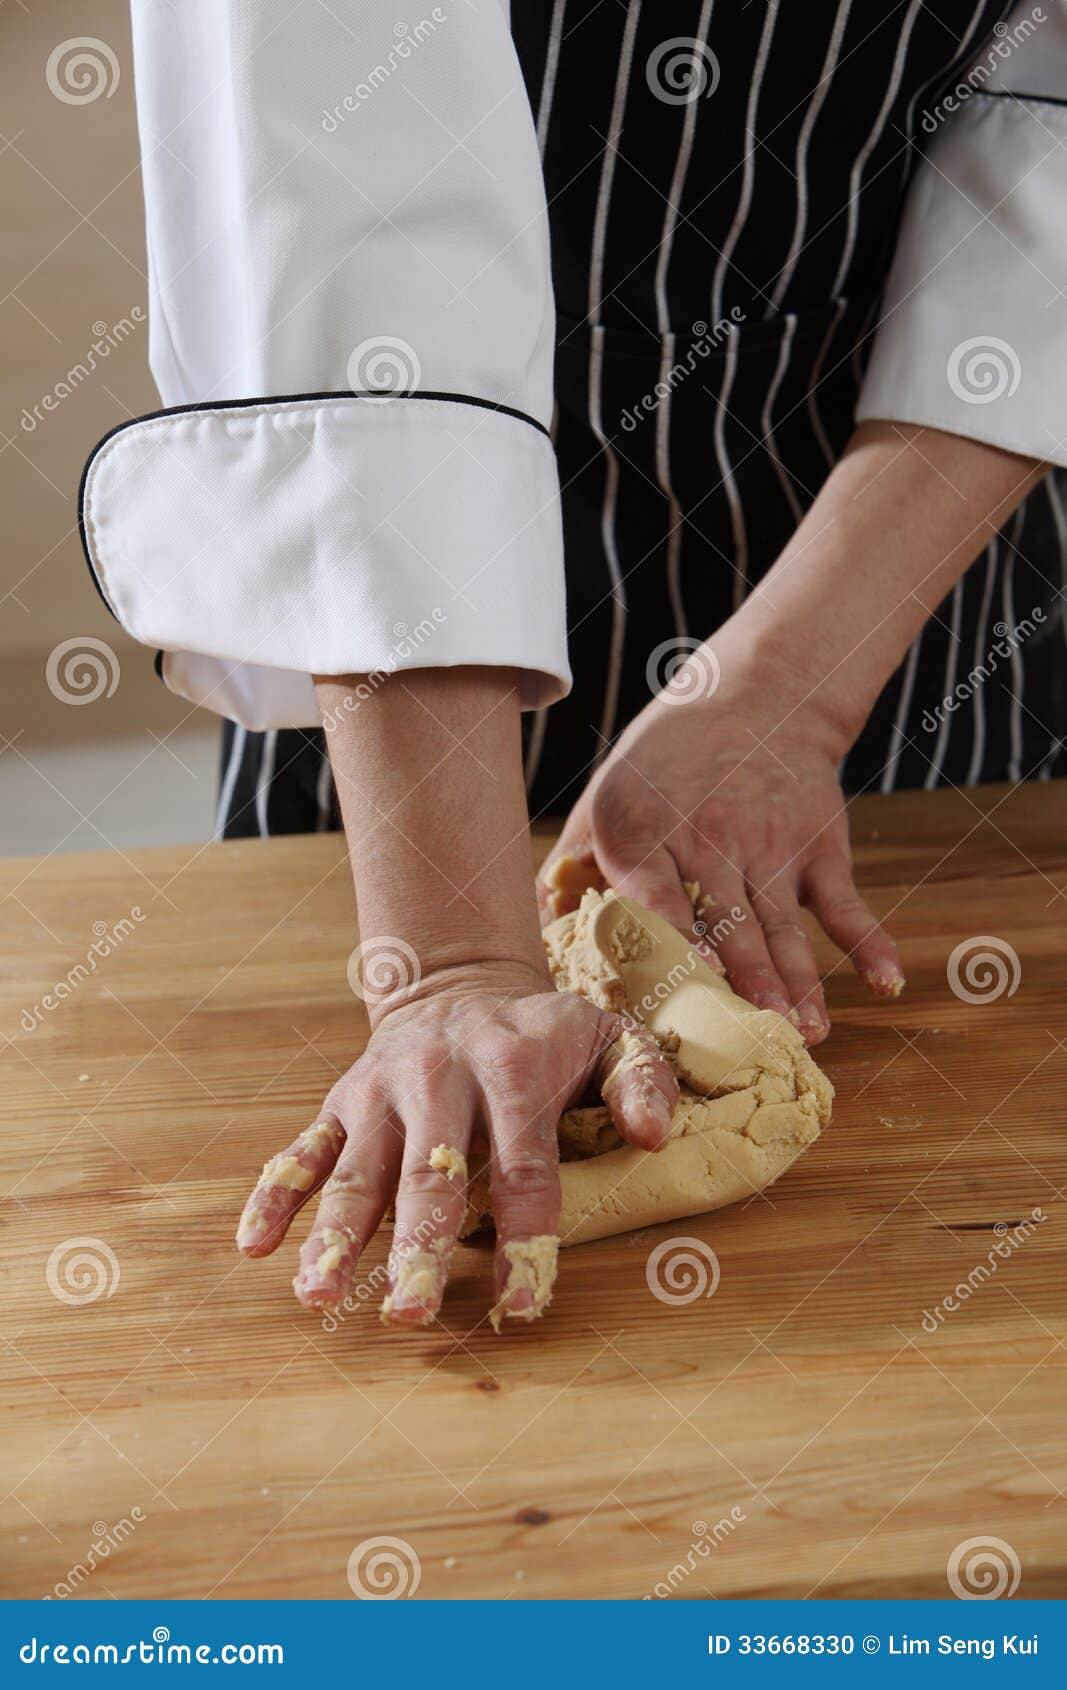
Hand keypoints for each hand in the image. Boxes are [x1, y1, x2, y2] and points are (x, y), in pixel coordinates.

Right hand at [235, 960, 677, 1326]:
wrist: (458, 984)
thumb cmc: (544, 1036)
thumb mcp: (609, 1034)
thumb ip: (641, 1078)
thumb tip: (655, 1135)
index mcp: (512, 1070)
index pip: (523, 1167)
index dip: (524, 1236)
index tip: (522, 1304)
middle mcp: (440, 1079)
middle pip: (428, 1176)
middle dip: (418, 1247)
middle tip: (409, 1314)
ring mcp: (382, 1092)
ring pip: (357, 1171)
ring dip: (335, 1234)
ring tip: (318, 1295)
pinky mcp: (341, 1102)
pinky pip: (302, 1150)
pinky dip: (274, 1194)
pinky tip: (254, 1245)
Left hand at [539, 642, 903, 1044]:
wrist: (753, 699)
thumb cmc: (662, 766)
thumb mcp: (603, 800)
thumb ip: (570, 871)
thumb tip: (532, 942)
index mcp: (648, 835)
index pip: (658, 897)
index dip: (674, 941)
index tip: (687, 984)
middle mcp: (712, 843)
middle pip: (729, 923)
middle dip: (746, 983)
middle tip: (757, 1038)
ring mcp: (772, 847)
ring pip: (784, 926)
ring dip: (799, 982)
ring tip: (808, 1032)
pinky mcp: (819, 848)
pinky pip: (845, 904)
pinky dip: (869, 943)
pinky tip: (884, 982)